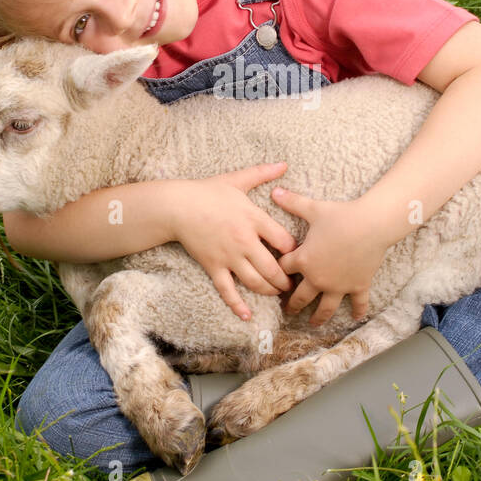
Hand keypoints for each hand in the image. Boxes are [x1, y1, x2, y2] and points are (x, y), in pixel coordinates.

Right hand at [167, 164, 298, 320]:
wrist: (177, 206)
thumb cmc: (208, 191)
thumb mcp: (237, 180)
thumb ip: (262, 173)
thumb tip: (284, 164)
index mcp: (254, 219)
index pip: (285, 241)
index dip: (296, 252)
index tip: (303, 257)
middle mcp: (245, 241)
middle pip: (274, 268)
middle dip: (287, 280)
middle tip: (294, 285)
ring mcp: (229, 257)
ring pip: (255, 282)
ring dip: (269, 291)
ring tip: (278, 294)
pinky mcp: (213, 267)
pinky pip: (227, 291)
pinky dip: (238, 305)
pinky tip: (247, 316)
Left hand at [271, 189, 392, 325]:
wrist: (371, 224)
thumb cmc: (341, 215)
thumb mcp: (313, 208)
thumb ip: (292, 202)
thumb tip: (274, 191)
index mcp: (304, 260)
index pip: (284, 268)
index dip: (279, 269)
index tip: (276, 274)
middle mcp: (318, 278)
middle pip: (300, 296)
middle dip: (292, 304)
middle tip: (288, 310)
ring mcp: (339, 285)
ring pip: (325, 308)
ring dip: (318, 317)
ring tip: (313, 324)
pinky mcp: (358, 286)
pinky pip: (357, 303)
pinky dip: (357, 312)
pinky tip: (355, 319)